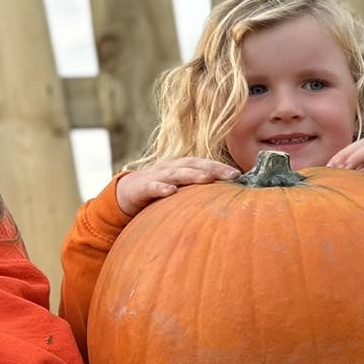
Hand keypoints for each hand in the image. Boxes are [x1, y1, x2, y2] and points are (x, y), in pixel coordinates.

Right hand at [116, 157, 236, 215]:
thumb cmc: (158, 192)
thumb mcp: (179, 189)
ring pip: (176, 173)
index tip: (239, 174)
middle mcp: (171, 168)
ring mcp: (156, 176)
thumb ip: (197, 192)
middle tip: (231, 175)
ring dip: (192, 175)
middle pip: (194, 165)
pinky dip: (161, 188)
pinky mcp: (142, 188)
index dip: (220, 166)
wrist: (125, 193)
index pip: (203, 163)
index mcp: (180, 167)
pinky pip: (153, 187)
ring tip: (208, 178)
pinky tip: (171, 192)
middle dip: (213, 168)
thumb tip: (224, 200)